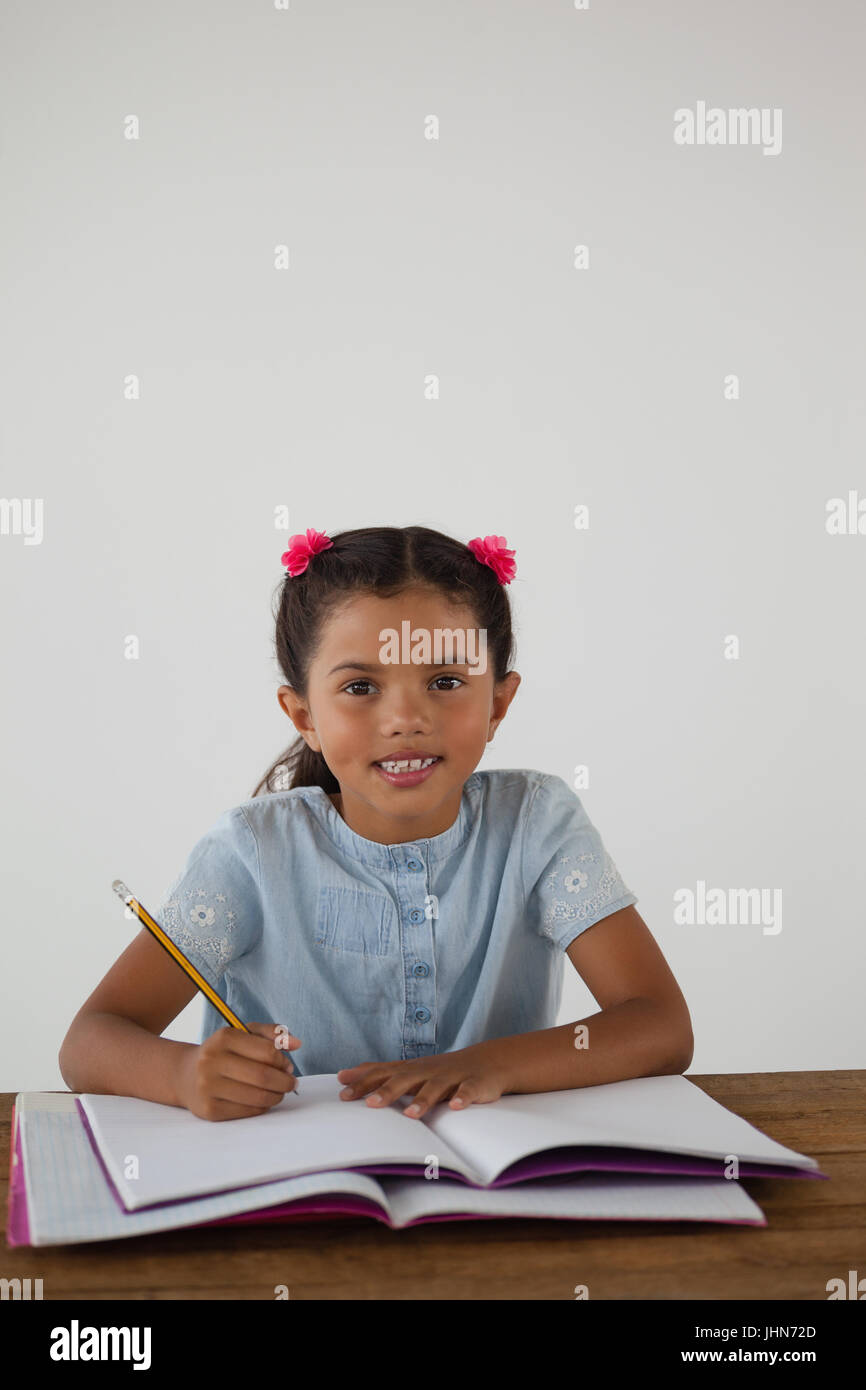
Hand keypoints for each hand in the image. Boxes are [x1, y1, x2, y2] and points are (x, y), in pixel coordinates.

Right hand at [177, 1021, 300, 1121]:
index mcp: (224, 1038)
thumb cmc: (224, 1052)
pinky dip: (262, 1107)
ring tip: (279, 1092)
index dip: (283, 1061)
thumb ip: (273, 1034)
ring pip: (257, 1097)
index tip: (287, 1066)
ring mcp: (208, 1087)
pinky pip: (248, 1112)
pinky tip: (262, 1100)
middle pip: (263, 1076)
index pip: (267, 1052)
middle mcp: (212, 1061)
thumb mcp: (244, 1034)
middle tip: (291, 1083)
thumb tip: (297, 1044)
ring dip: (277, 1096)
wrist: (186, 1075)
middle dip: (285, 1082)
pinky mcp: (209, 1110)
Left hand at [336, 1041, 510, 1118]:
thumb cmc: (440, 1070)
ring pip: (435, 1088)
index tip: (342, 1094)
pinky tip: (455, 1106)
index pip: (383, 1074)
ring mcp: (451, 1077)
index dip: (364, 1083)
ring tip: (410, 1114)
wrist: (487, 1061)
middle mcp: (428, 1071)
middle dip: (388, 1091)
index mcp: (411, 1070)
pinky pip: (468, 1091)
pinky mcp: (474, 1084)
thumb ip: (378, 1072)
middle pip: (406, 1080)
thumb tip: (343, 1075)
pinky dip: (462, 1097)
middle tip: (370, 1105)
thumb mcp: (409, 1069)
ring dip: (423, 1100)